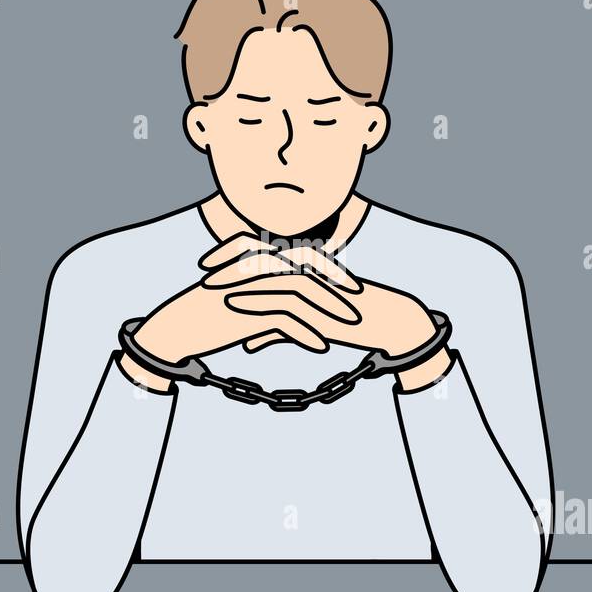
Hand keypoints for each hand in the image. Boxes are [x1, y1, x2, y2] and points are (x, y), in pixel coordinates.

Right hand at [120, 233, 359, 390]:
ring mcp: (250, 287)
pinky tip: (320, 347)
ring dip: (327, 311)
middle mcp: (255, 267)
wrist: (173, 329)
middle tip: (358, 303)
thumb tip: (294, 314)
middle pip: (306, 268)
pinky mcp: (244, 310)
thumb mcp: (243, 303)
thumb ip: (269, 300)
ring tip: (347, 328)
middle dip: (336, 284)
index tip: (350, 286)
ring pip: (300, 293)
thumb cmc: (207, 317)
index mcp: (256, 258)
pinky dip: (304, 333)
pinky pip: (283, 320)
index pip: (301, 255)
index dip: (329, 268)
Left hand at [201, 234, 451, 389]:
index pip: (261, 250)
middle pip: (260, 256)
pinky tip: (236, 306)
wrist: (389, 322)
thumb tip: (250, 341)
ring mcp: (313, 282)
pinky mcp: (321, 301)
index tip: (207, 265)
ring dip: (237, 281)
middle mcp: (306, 268)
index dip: (232, 253)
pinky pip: (284, 298)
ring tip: (210, 291)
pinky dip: (259, 302)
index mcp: (302, 266)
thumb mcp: (306, 326)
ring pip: (268, 275)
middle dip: (228, 262)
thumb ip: (277, 329)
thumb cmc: (349, 323)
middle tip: (202, 273)